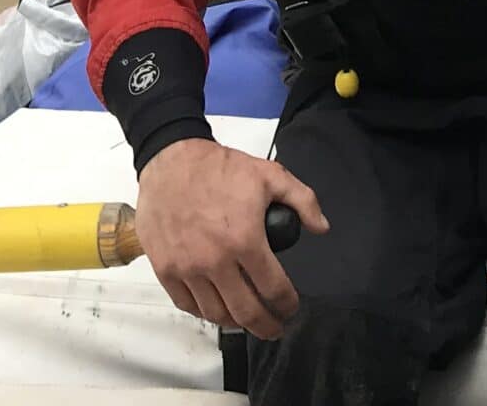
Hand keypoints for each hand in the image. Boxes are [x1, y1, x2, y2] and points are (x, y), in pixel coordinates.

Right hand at [133, 138, 326, 338]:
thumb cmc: (218, 167)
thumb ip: (303, 200)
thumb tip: (321, 227)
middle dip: (267, 326)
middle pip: (247, 312)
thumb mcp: (270, 175)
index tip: (290, 306)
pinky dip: (204, 313)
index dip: (287, 304)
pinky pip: (186, 305)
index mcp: (245, 240)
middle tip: (275, 327)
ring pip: (216, 314)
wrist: (171, 159)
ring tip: (247, 320)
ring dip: (236, 323)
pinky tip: (216, 308)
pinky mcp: (165, 269)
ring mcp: (188, 268)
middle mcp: (216, 260)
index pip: (274, 289)